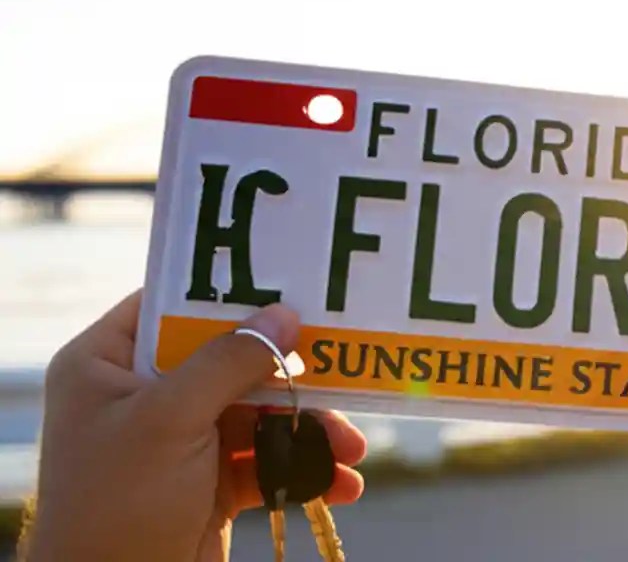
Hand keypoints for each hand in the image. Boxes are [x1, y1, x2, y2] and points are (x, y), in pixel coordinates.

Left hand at [25, 290, 366, 561]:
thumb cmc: (118, 506)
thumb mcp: (171, 420)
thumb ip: (230, 361)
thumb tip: (284, 314)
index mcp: (107, 365)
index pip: (171, 308)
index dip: (229, 298)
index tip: (290, 291)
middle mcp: (140, 396)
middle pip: (231, 363)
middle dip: (291, 381)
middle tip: (341, 381)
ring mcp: (176, 442)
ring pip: (258, 415)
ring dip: (309, 431)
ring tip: (350, 450)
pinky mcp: (207, 484)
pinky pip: (265, 462)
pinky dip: (303, 471)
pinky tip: (339, 483)